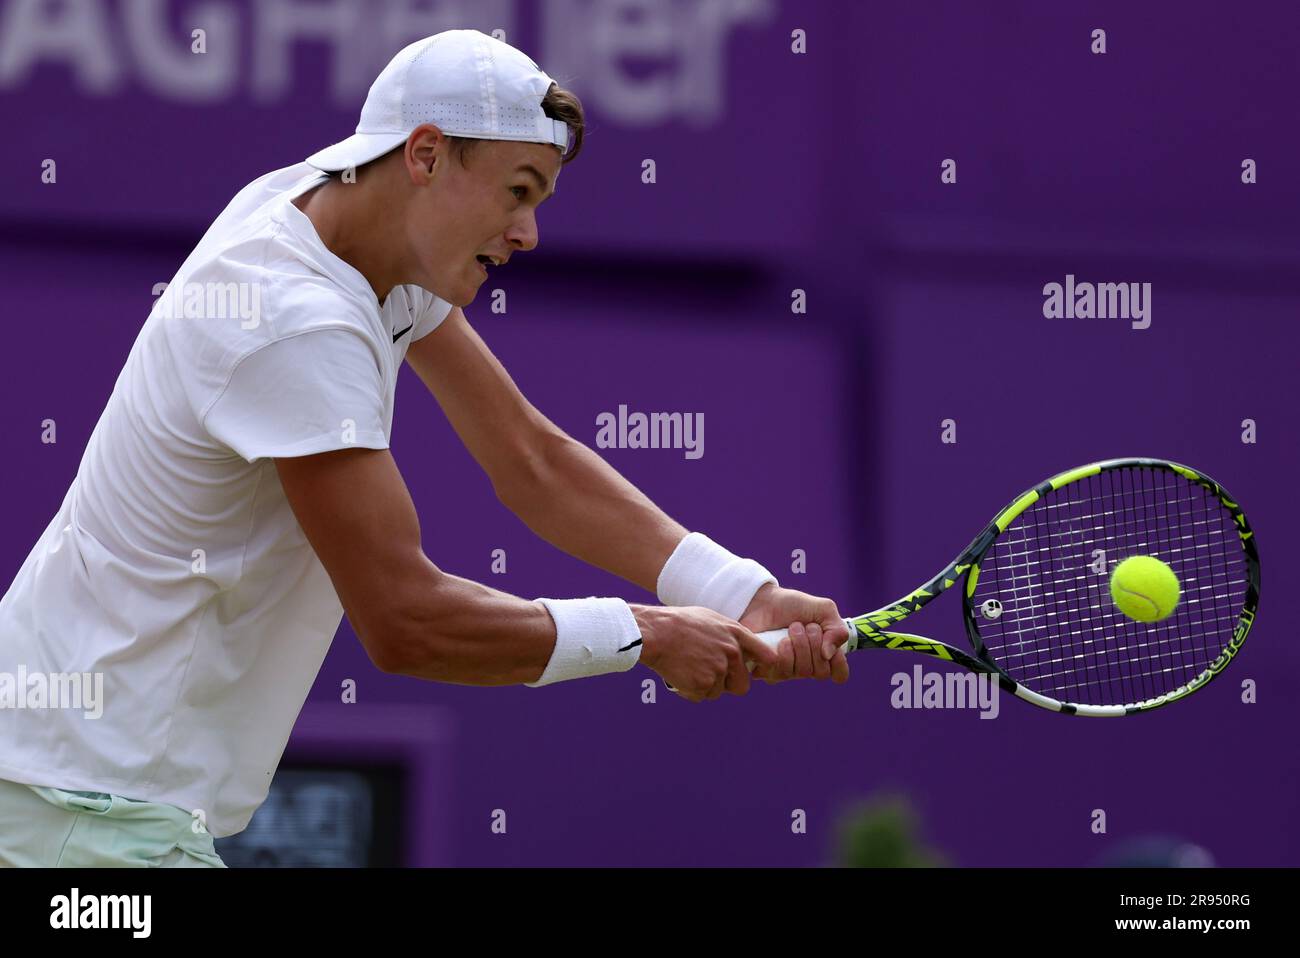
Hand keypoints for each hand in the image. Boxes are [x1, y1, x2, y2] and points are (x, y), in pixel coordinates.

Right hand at [631, 604, 778, 702]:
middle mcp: (732, 653)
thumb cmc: (678, 623)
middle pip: (742, 685)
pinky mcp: (704, 684)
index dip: (763, 668)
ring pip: (717, 692)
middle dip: (727, 686)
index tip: (754, 672)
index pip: (767, 657)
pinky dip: (689, 691)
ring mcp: (719, 670)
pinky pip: (700, 696)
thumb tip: (739, 650)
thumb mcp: (711, 619)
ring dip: (704, 687)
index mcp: (736, 634)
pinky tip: (679, 675)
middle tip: (709, 677)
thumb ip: (729, 635)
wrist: (656, 632)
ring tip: (687, 668)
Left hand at [738, 584, 850, 684]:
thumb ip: (837, 630)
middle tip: (806, 626)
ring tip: (792, 629)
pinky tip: (779, 639)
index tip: (830, 645)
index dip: (838, 663)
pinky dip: (784, 652)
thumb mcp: (823, 609)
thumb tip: (828, 655)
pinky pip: (781, 672)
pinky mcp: (767, 670)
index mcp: (822, 654)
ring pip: (802, 672)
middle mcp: (806, 666)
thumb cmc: (793, 606)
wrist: (763, 600)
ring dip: (800, 645)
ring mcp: (787, 671)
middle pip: (821, 672)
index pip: (839, 675)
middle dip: (815, 644)